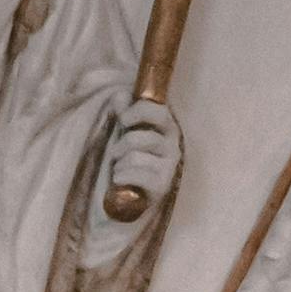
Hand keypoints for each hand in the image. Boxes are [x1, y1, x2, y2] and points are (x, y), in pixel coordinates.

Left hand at [85, 101, 184, 239]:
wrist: (137, 195)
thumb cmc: (134, 157)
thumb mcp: (128, 130)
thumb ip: (124, 110)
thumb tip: (120, 96)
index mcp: (168, 129)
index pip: (159, 111)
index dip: (138, 112)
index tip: (123, 119)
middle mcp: (173, 147)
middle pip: (143, 137)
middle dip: (123, 143)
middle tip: (116, 151)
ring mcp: (169, 167)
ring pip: (135, 156)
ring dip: (119, 162)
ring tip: (119, 167)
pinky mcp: (162, 185)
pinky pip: (134, 174)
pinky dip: (121, 175)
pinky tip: (120, 179)